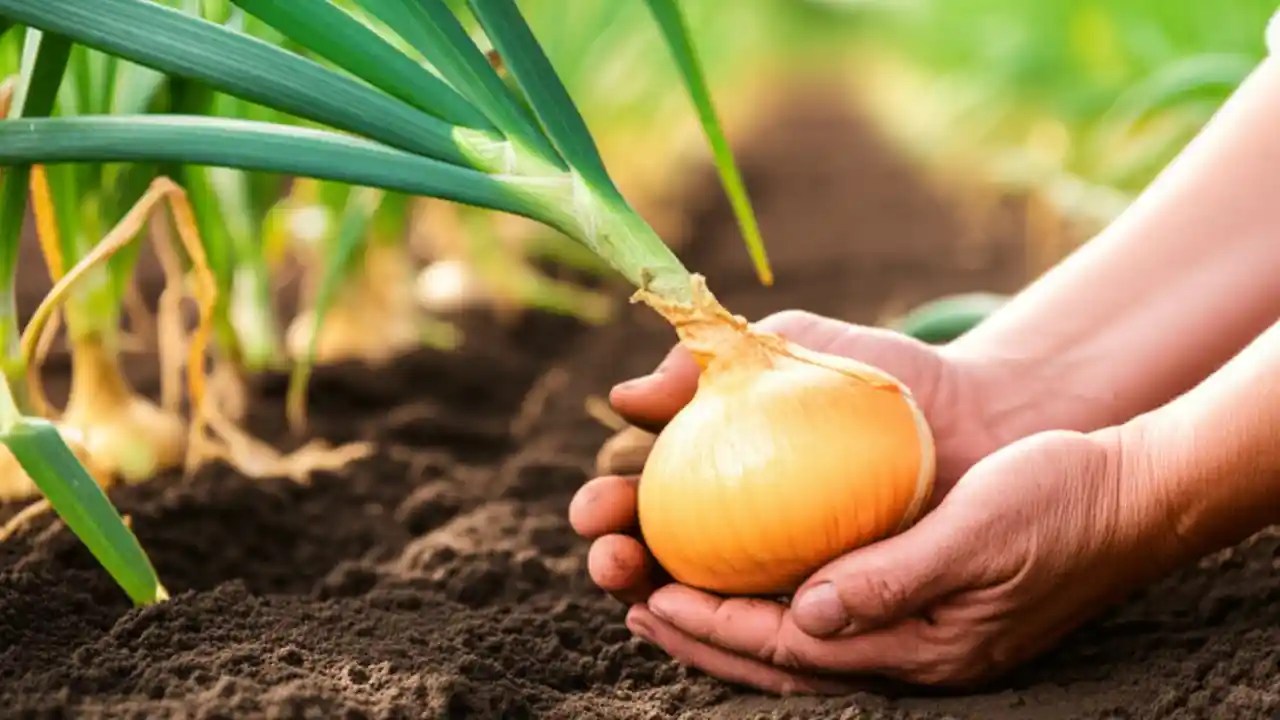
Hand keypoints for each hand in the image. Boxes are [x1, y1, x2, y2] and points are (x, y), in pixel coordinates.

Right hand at [569, 310, 1035, 604]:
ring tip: (648, 606)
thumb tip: (628, 398)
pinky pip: (784, 632)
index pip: (642, 496)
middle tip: (613, 561)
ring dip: (668, 612)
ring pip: (709, 605)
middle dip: (618, 567)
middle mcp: (737, 526)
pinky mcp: (839, 607)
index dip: (607, 508)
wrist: (978, 416)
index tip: (598, 510)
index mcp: (714, 467)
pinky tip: (725, 636)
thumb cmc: (878, 377)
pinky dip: (746, 638)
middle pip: (658, 558)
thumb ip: (714, 360)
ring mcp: (784, 570)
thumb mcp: (794, 349)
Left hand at [625, 428, 1188, 691]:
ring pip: (798, 647)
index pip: (794, 647)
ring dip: (729, 627)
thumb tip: (808, 611)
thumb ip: (897, 575)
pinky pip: (828, 619)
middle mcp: (911, 651)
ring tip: (666, 601)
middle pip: (782, 660)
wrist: (1130, 495)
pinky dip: (773, 608)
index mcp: (923, 644)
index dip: (718, 625)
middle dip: (705, 639)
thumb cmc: (1061, 502)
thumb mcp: (983, 531)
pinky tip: (747, 580)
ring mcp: (917, 635)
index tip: (653, 598)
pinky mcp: (921, 608)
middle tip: (635, 607)